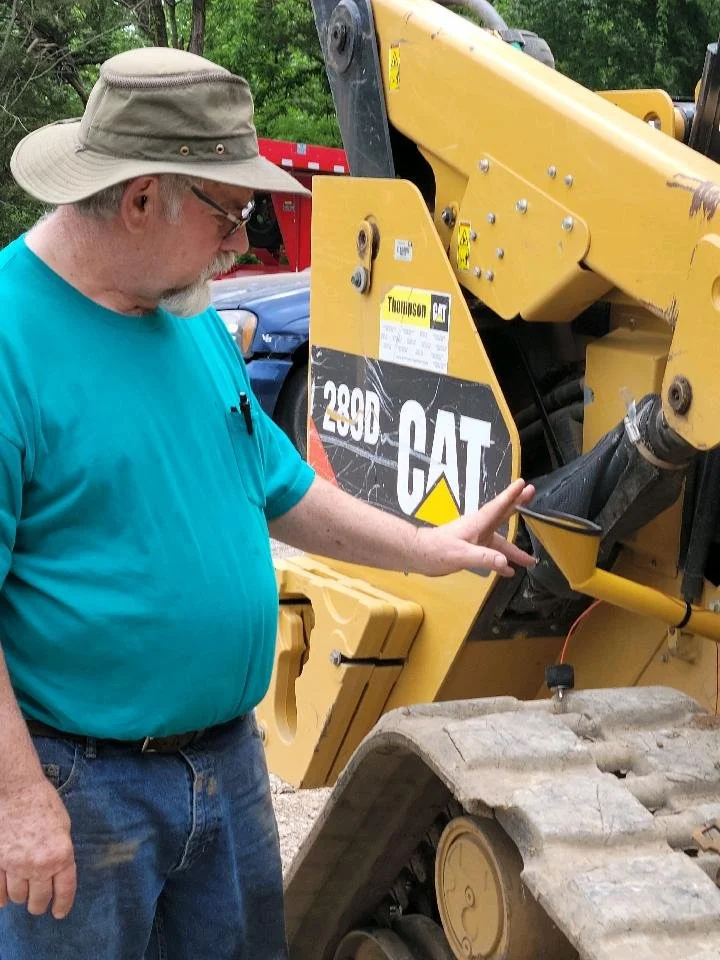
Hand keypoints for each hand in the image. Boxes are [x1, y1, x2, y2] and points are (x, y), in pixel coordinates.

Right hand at [0, 778, 75, 918]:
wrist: (16, 790)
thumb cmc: (43, 804)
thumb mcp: (62, 828)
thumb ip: (60, 853)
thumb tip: (57, 873)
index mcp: (61, 855)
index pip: (64, 890)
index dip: (62, 905)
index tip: (59, 913)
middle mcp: (39, 864)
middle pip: (38, 899)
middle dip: (39, 904)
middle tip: (38, 903)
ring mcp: (15, 865)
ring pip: (17, 896)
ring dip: (20, 896)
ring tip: (22, 890)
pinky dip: (1, 896)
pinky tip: (3, 896)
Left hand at [412, 478, 535, 576]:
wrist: (419, 556)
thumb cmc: (438, 550)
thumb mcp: (462, 555)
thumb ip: (484, 558)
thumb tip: (506, 562)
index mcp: (478, 524)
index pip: (499, 507)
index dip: (512, 495)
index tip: (524, 483)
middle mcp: (480, 528)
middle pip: (502, 516)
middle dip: (518, 505)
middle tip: (532, 492)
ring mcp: (476, 539)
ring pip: (500, 542)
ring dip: (514, 550)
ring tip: (531, 560)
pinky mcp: (471, 550)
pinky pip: (491, 554)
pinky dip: (501, 561)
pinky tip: (508, 571)